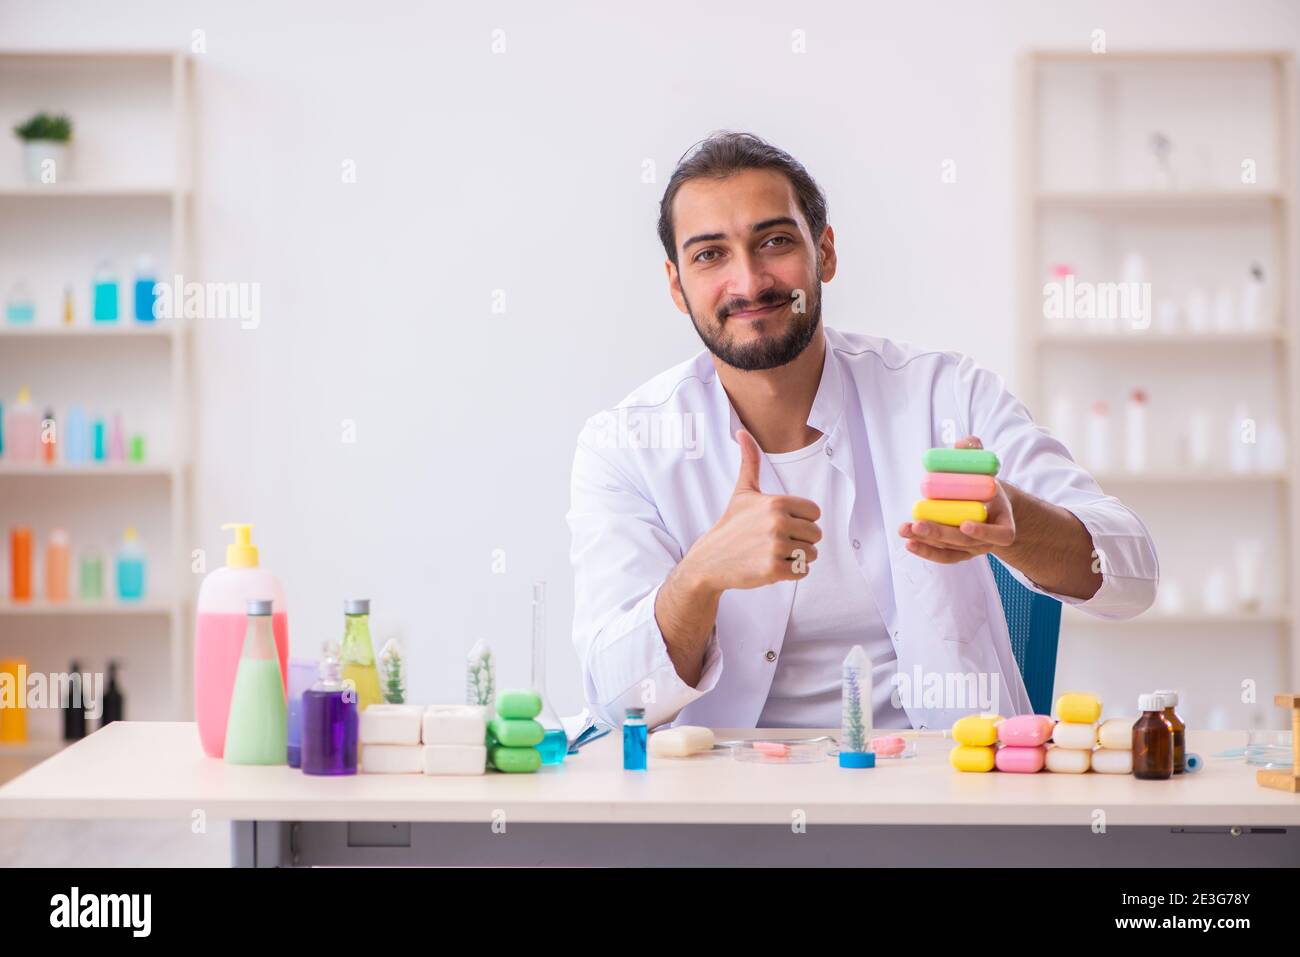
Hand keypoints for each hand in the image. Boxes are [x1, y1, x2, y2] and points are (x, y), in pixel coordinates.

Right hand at [681, 429, 821, 590]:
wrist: (710, 560)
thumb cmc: (731, 525)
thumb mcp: (742, 492)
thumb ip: (750, 461)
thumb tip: (742, 432)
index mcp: (776, 502)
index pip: (814, 513)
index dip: (801, 520)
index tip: (781, 524)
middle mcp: (778, 522)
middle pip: (815, 534)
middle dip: (800, 540)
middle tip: (775, 541)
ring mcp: (775, 547)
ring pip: (810, 554)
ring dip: (796, 557)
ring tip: (773, 553)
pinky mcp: (773, 569)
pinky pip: (802, 571)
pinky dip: (791, 572)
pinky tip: (772, 565)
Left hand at [898, 435, 1015, 564]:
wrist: (990, 508)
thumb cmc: (986, 487)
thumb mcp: (986, 469)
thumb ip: (976, 454)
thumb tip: (963, 443)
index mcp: (1004, 522)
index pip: (1001, 534)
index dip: (984, 531)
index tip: (966, 523)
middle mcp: (988, 541)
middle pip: (965, 542)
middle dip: (941, 533)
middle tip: (920, 524)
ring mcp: (972, 550)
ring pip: (949, 549)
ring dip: (925, 540)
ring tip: (905, 529)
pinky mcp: (957, 553)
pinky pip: (942, 555)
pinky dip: (924, 550)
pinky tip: (908, 540)